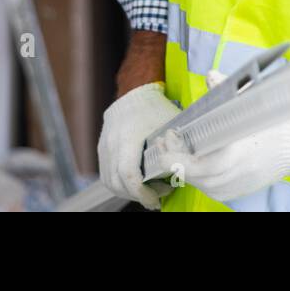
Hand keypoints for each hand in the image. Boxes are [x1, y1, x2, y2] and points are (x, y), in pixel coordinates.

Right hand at [96, 82, 181, 209]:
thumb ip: (177, 146)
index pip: (128, 174)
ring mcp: (104, 147)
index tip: (156, 200)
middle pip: (117, 182)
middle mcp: (111, 144)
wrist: (135, 90)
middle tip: (156, 198)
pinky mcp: (102, 149)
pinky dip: (120, 183)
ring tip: (148, 191)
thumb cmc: (156, 107)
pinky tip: (136, 182)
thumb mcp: (171, 124)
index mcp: (128, 138)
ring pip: (109, 181)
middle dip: (136, 196)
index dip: (141, 192)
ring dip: (127, 192)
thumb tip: (187, 169)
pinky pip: (107, 174)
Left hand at [150, 70, 289, 202]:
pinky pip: (211, 189)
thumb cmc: (275, 121)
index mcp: (236, 153)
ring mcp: (236, 185)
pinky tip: (196, 163)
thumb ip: (227, 91)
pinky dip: (200, 177)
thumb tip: (210, 76)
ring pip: (200, 184)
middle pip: (193, 174)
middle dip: (175, 158)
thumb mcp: (252, 103)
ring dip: (186, 168)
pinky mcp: (238, 191)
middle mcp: (235, 174)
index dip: (174, 155)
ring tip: (179, 150)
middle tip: (167, 142)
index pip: (194, 164)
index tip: (166, 139)